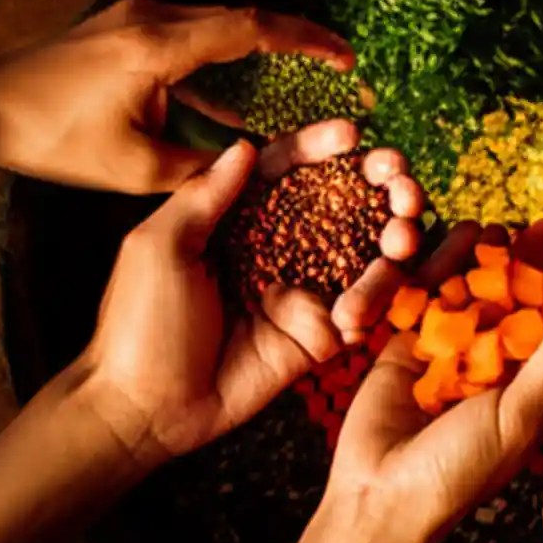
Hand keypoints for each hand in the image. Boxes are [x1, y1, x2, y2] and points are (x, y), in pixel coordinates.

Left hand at [0, 0, 352, 194]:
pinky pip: (190, 41)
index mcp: (159, 46)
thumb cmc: (54, 140)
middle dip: (295, 40)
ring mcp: (137, 20)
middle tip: (338, 65)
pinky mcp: (126, 31)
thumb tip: (255, 167)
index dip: (305, 39)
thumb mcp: (137, 169)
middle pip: (242, 18)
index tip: (344, 56)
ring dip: (260, 53)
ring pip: (218, 27)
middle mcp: (152, 19)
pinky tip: (236, 107)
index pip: (251, 28)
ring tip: (300, 82)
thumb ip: (203, 169)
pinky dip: (220, 67)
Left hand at [79, 124, 420, 466]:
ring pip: (364, 255)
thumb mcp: (159, 246)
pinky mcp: (319, 335)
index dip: (320, 149)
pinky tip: (356, 311)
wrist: (146, 408)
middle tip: (404, 185)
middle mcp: (278, 248)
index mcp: (237, 219)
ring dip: (393, 242)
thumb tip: (246, 145)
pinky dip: (374, 302)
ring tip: (403, 237)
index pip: (286, 171)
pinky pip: (362, 309)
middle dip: (380, 191)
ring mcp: (303, 291)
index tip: (354, 135)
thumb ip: (205, 196)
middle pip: (341, 207)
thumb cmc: (138, 323)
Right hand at [261, 221, 542, 542]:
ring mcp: (452, 352)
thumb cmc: (461, 469)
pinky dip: (444, 265)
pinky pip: (429, 296)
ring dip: (492, 258)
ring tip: (507, 224)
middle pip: (522, 305)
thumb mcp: (519, 413)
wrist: (383, 493)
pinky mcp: (409, 344)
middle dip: (536, 267)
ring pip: (477, 294)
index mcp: (532, 386)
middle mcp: (495, 366)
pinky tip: (461, 233)